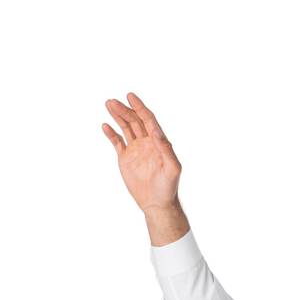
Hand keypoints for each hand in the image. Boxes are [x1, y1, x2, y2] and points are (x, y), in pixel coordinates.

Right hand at [102, 93, 181, 211]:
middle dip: (125, 110)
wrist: (156, 203)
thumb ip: (166, 149)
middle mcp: (147, 143)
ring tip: (108, 104)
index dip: (140, 107)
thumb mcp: (172, 168)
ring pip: (126, 128)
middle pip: (135, 121)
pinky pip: (117, 142)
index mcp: (158, 142)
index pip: (148, 120)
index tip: (130, 96)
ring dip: (118, 116)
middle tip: (112, 101)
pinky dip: (111, 134)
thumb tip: (157, 132)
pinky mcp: (126, 158)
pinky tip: (105, 126)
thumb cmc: (168, 187)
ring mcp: (136, 149)